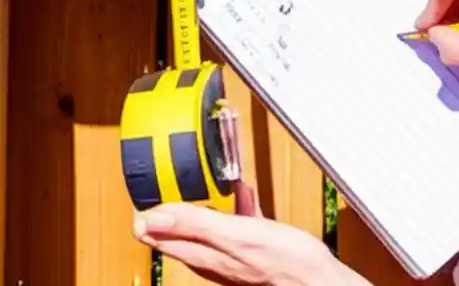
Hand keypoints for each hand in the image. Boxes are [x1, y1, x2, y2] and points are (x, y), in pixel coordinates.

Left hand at [133, 181, 369, 285]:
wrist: (318, 281)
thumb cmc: (285, 263)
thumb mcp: (235, 235)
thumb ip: (192, 223)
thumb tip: (149, 218)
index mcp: (202, 254)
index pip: (157, 235)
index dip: (146, 213)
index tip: (140, 191)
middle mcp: (212, 258)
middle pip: (178, 231)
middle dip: (168, 207)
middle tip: (160, 183)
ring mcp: (231, 255)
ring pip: (205, 227)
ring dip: (200, 204)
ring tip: (198, 182)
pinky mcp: (251, 251)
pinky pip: (234, 225)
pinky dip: (233, 206)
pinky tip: (242, 193)